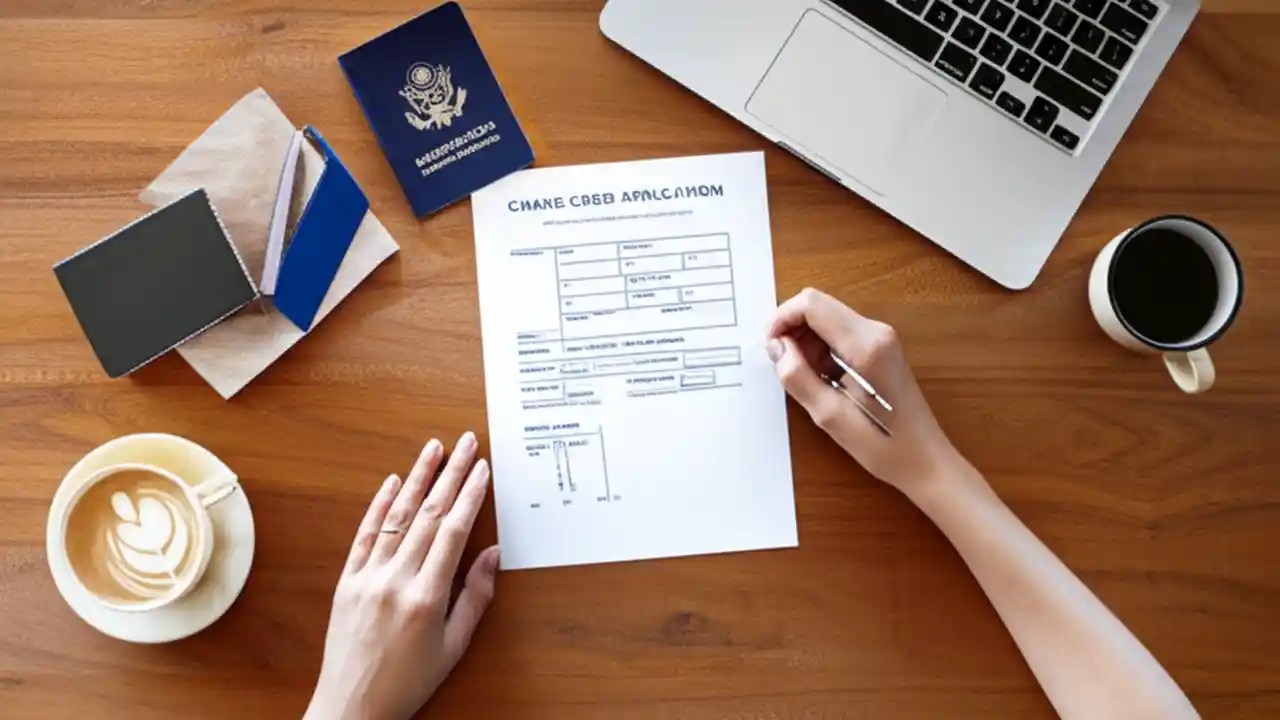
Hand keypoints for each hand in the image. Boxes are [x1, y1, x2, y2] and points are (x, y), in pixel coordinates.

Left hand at [305, 432, 499, 719]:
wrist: (351, 707)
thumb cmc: (408, 683)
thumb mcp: (453, 647)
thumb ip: (475, 597)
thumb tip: (491, 554)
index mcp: (426, 597)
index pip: (453, 532)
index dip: (470, 495)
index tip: (481, 469)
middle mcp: (395, 580)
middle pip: (428, 515)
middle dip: (450, 474)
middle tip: (464, 443)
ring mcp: (367, 577)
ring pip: (397, 517)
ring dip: (416, 478)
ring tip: (432, 448)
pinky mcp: (347, 581)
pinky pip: (365, 535)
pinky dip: (379, 505)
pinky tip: (392, 482)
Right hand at [766, 288, 961, 490]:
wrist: (925, 459)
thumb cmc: (884, 445)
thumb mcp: (830, 416)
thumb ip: (798, 376)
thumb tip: (778, 347)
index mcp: (865, 345)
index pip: (811, 304)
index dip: (782, 319)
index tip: (771, 349)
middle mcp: (876, 332)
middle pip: (818, 306)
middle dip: (792, 330)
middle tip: (784, 367)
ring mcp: (881, 339)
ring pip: (827, 319)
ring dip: (806, 342)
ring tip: (806, 380)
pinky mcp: (880, 349)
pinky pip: (839, 335)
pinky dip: (821, 350)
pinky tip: (823, 380)